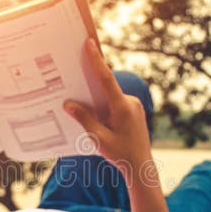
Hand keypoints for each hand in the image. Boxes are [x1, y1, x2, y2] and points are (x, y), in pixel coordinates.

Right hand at [64, 39, 152, 173]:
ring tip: (81, 102)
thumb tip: (69, 104)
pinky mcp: (134, 112)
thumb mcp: (98, 138)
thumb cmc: (120, 155)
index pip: (106, 79)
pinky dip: (104, 106)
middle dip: (90, 82)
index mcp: (122, 107)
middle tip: (74, 70)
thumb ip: (84, 119)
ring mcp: (134, 106)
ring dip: (97, 98)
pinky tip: (95, 115)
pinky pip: (116, 103)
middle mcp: (130, 103)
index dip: (96, 60)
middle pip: (106, 87)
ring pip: (110, 96)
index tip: (89, 43)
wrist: (141, 168)